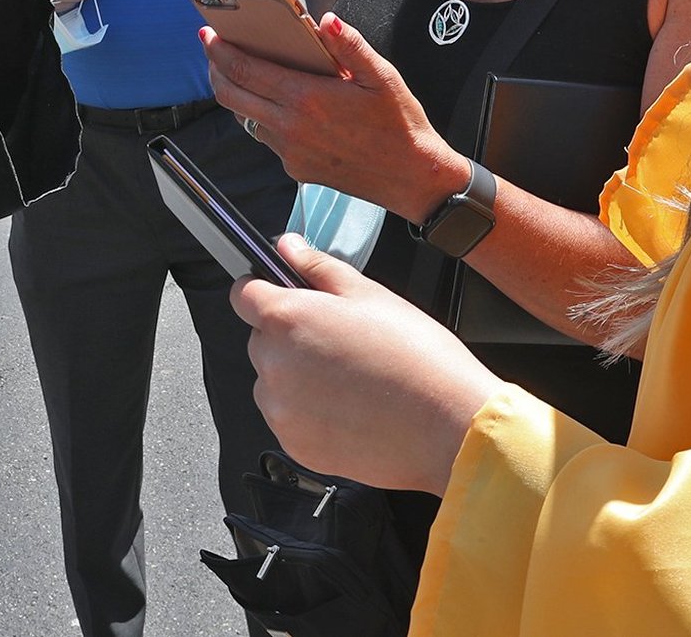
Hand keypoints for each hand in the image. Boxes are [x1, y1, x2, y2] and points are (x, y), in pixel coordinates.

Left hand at [203, 12, 464, 221]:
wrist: (413, 179)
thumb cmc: (400, 124)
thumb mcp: (381, 76)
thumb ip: (349, 45)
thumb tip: (325, 19)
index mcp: (307, 98)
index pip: (244, 69)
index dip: (219, 49)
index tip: (207, 33)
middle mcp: (290, 128)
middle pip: (231, 96)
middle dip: (215, 69)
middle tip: (213, 49)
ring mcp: (290, 152)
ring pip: (246, 118)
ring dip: (238, 94)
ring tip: (243, 72)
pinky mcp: (296, 169)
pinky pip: (267, 138)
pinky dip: (262, 116)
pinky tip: (276, 102)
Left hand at [233, 236, 502, 495]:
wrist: (447, 426)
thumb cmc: (417, 358)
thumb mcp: (370, 294)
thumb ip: (318, 266)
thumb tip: (289, 247)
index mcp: (288, 318)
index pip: (243, 294)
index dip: (263, 289)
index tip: (281, 294)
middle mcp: (274, 365)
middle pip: (262, 339)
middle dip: (290, 335)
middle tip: (339, 340)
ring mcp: (281, 410)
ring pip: (273, 381)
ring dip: (297, 376)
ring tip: (350, 377)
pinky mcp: (295, 444)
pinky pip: (289, 419)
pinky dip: (309, 413)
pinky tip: (350, 406)